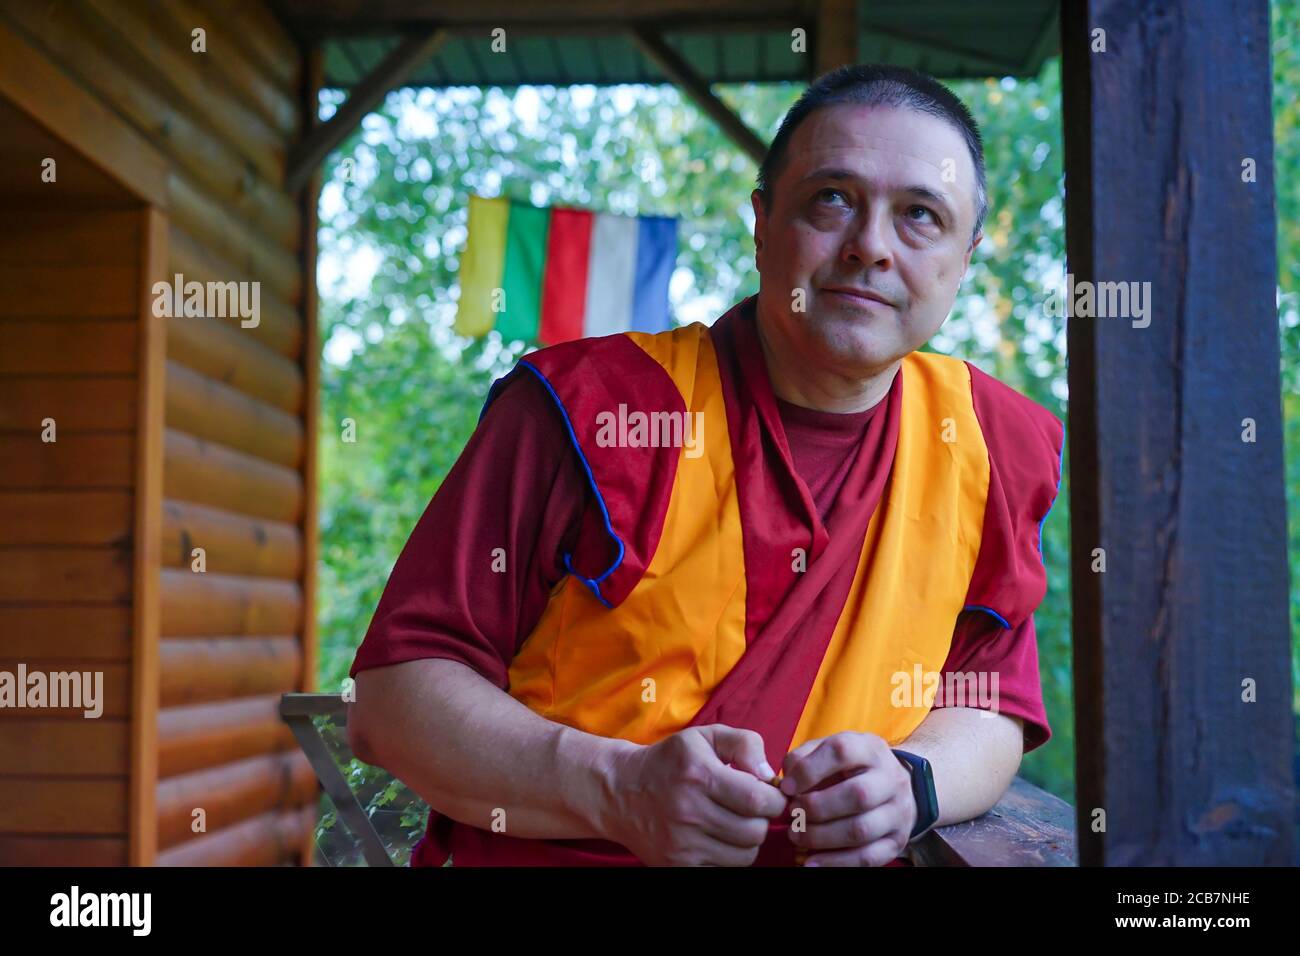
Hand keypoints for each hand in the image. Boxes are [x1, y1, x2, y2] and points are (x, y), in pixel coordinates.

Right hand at [602, 724, 788, 865]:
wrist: (621, 791)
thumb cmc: (671, 762)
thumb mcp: (704, 737)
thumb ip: (744, 744)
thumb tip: (768, 774)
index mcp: (699, 775)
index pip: (757, 800)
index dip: (774, 800)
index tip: (768, 794)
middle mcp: (689, 811)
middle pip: (755, 831)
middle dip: (762, 820)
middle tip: (751, 809)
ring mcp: (681, 844)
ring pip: (745, 855)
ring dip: (748, 840)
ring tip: (734, 823)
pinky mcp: (677, 865)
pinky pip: (724, 869)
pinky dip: (729, 856)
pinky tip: (718, 838)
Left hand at [780, 731, 916, 866]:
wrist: (893, 785)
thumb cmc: (850, 767)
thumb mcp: (829, 751)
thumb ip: (803, 759)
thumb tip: (786, 783)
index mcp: (870, 749)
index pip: (841, 752)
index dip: (809, 770)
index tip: (786, 787)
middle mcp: (891, 779)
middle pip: (858, 795)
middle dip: (816, 808)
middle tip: (793, 814)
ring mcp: (898, 812)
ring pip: (861, 830)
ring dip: (821, 837)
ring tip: (797, 835)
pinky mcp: (897, 841)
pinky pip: (868, 858)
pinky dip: (836, 862)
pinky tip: (811, 862)